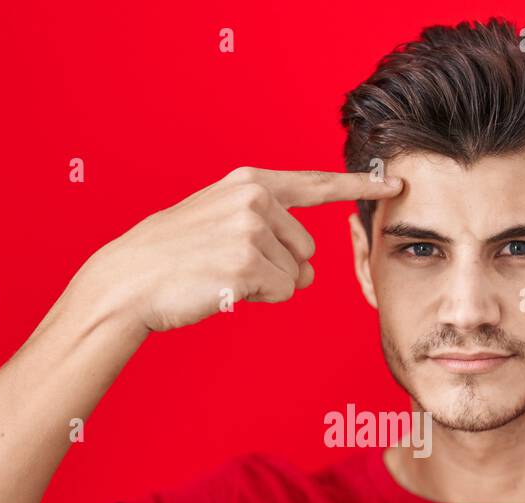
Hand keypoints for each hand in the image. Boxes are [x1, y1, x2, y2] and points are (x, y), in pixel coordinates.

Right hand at [69, 166, 403, 333]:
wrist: (129, 280)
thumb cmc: (174, 258)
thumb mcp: (219, 223)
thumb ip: (269, 232)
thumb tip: (309, 273)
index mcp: (249, 183)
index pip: (316, 185)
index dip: (359, 186)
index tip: (395, 183)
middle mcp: (254, 199)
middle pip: (307, 249)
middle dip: (278, 267)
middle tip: (227, 266)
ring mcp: (251, 230)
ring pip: (295, 275)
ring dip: (266, 285)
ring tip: (220, 274)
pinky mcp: (248, 263)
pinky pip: (281, 293)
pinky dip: (258, 299)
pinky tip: (222, 288)